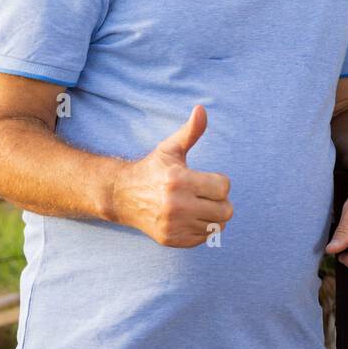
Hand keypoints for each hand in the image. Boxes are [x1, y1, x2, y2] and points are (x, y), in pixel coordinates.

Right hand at [113, 104, 232, 247]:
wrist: (122, 196)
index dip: (218, 181)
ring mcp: (173, 225)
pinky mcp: (171, 239)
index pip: (223, 187)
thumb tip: (202, 108)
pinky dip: (202, 228)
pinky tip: (189, 217)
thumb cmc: (153, 169)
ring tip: (197, 205)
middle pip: (225, 210)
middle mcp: (176, 205)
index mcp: (179, 180)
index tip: (204, 179)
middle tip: (204, 194)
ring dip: (212, 215)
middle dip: (219, 200)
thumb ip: (190, 131)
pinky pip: (204, 238)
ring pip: (217, 225)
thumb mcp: (170, 148)